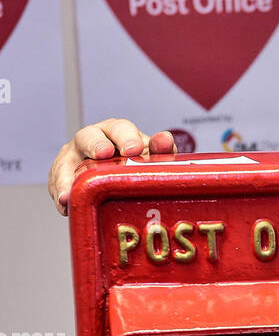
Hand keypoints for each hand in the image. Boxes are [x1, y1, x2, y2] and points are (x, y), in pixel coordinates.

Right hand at [48, 118, 176, 214]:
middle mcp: (92, 139)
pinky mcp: (62, 174)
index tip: (133, 149)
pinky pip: (56, 182)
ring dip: (66, 178)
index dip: (125, 137)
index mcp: (115, 132)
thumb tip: (165, 140)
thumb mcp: (150, 156)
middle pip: (87, 137)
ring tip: (68, 194)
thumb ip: (160, 150)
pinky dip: (61, 194)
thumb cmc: (133, 163)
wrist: (116, 175)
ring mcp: (74, 156)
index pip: (119, 128)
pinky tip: (65, 206)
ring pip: (66, 162)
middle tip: (103, 155)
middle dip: (95, 145)